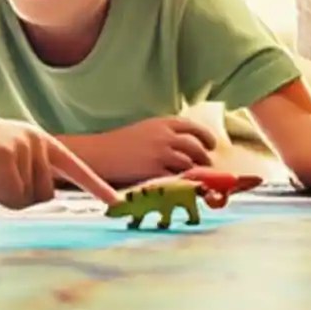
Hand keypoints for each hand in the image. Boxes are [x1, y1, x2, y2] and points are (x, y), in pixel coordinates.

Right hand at [0, 115, 119, 208]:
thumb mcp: (2, 160)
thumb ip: (25, 172)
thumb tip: (43, 196)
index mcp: (39, 141)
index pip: (75, 167)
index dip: (97, 187)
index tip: (118, 204)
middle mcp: (37, 141)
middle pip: (45, 196)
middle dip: (18, 198)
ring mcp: (25, 147)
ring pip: (28, 199)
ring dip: (3, 196)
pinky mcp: (8, 156)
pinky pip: (10, 196)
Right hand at [82, 117, 218, 184]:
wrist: (100, 154)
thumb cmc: (118, 143)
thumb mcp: (144, 130)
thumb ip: (164, 134)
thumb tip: (184, 146)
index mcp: (162, 123)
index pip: (193, 127)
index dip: (206, 136)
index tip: (211, 144)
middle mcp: (165, 136)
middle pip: (195, 146)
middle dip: (204, 157)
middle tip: (206, 165)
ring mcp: (161, 154)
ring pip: (189, 163)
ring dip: (194, 171)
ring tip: (194, 177)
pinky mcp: (155, 171)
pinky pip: (177, 178)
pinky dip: (182, 182)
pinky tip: (181, 186)